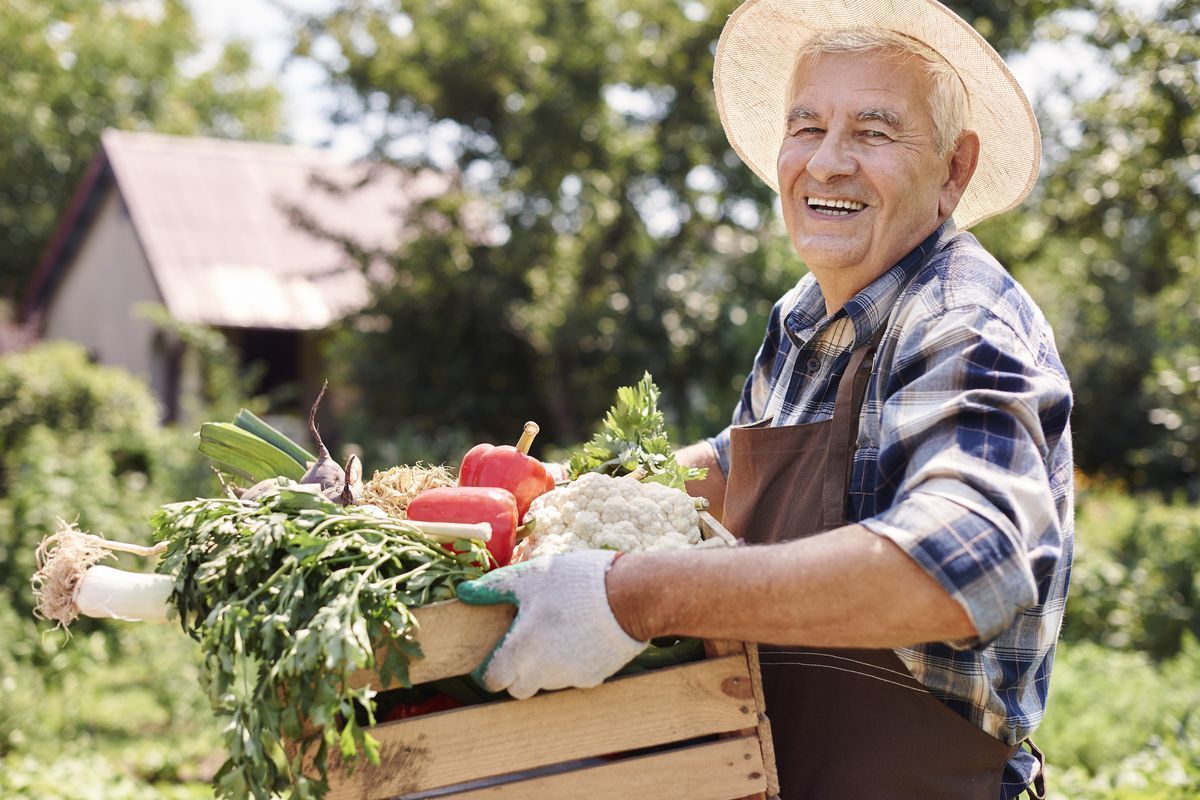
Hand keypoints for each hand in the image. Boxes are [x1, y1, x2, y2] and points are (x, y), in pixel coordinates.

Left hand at [456, 550, 647, 698]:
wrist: (630, 597)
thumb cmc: (574, 584)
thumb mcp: (528, 577)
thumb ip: (492, 589)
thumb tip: (463, 592)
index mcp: (520, 652)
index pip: (491, 680)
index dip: (487, 669)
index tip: (492, 653)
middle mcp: (541, 674)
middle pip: (517, 687)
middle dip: (514, 671)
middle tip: (522, 642)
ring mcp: (569, 679)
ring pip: (544, 683)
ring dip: (542, 667)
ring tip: (553, 632)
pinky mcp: (593, 678)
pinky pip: (572, 677)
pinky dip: (569, 663)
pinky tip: (578, 636)